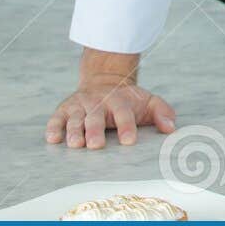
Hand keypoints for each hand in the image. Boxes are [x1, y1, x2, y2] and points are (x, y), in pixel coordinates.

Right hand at [45, 76, 176, 148]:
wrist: (105, 80)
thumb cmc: (128, 100)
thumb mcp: (148, 101)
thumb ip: (162, 112)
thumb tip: (171, 128)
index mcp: (120, 102)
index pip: (124, 114)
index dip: (127, 127)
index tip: (129, 141)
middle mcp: (98, 103)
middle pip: (96, 117)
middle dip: (95, 131)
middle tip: (96, 145)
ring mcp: (80, 106)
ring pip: (76, 119)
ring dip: (74, 131)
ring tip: (75, 144)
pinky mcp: (64, 109)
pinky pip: (56, 118)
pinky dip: (54, 127)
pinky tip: (53, 138)